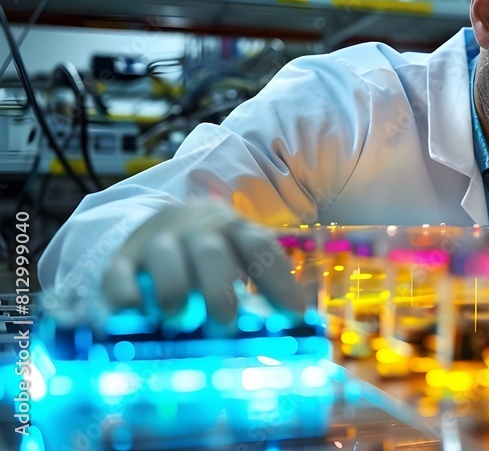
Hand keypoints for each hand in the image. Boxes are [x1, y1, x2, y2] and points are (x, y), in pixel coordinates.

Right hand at [101, 201, 303, 326]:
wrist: (159, 225)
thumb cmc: (212, 259)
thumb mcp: (239, 262)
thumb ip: (260, 297)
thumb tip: (290, 338)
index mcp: (235, 230)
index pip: (260, 247)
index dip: (279, 281)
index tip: (294, 317)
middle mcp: (197, 230)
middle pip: (211, 251)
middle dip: (219, 290)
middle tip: (225, 326)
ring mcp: (157, 242)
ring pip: (164, 256)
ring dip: (174, 290)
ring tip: (179, 322)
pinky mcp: (121, 260)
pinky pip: (119, 276)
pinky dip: (128, 299)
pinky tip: (139, 319)